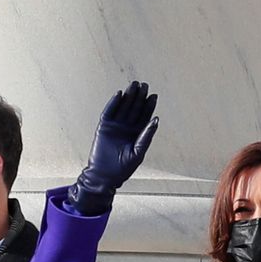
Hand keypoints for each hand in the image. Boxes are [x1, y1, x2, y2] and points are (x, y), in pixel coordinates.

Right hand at [67, 81, 158, 215]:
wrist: (104, 176)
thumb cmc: (123, 168)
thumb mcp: (138, 152)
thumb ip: (146, 136)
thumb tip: (156, 120)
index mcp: (137, 133)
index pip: (144, 116)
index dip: (149, 105)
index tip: (154, 95)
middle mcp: (127, 127)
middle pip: (134, 108)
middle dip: (139, 97)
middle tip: (144, 85)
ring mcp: (115, 126)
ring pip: (123, 107)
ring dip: (128, 96)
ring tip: (133, 85)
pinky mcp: (104, 126)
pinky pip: (109, 112)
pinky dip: (113, 103)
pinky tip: (119, 94)